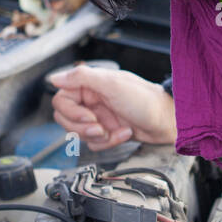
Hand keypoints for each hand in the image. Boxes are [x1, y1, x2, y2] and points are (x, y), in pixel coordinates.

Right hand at [45, 63, 175, 151]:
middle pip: (66, 119)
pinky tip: (125, 133)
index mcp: (90, 86)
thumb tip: (53, 77)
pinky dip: (110, 142)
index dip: (71, 112)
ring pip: (79, 134)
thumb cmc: (145, 100)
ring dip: (99, 136)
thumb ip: (81, 77)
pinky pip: (94, 143)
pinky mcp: (108, 132)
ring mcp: (99, 117)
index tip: (88, 116)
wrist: (167, 121)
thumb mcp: (112, 83)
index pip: (61, 100)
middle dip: (82, 128)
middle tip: (100, 128)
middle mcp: (92, 101)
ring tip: (116, 130)